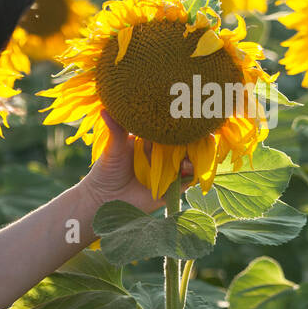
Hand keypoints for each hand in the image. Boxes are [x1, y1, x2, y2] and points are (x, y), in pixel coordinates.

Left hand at [78, 110, 193, 214]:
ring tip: (188, 157)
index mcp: (151, 140)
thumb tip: (105, 109)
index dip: (182, 122)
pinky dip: (192, 175)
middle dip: (195, 140)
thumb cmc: (106, 170)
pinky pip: (188, 181)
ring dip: (194, 158)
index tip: (192, 113)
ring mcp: (168, 171)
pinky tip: (188, 171)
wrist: (104, 199)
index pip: (171, 128)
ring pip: (190, 161)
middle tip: (203, 133)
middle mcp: (163, 154)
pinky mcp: (171, 189)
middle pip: (185, 144)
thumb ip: (115, 130)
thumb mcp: (112, 149)